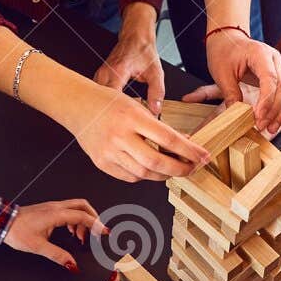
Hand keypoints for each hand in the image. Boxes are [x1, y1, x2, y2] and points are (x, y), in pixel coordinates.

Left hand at [4, 199, 103, 270]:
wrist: (2, 221)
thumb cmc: (17, 231)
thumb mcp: (38, 247)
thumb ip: (58, 256)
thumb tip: (73, 265)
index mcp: (56, 215)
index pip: (82, 216)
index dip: (96, 224)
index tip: (105, 232)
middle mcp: (56, 208)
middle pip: (83, 206)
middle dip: (93, 218)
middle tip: (97, 232)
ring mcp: (52, 207)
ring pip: (75, 207)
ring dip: (82, 220)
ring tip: (81, 237)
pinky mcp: (48, 210)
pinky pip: (68, 211)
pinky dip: (74, 220)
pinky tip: (70, 232)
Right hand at [69, 80, 210, 181]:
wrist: (77, 105)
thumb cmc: (109, 103)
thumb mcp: (137, 106)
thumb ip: (159, 127)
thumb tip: (184, 144)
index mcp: (131, 117)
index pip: (167, 138)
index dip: (189, 150)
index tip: (204, 156)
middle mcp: (119, 136)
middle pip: (156, 162)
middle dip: (180, 169)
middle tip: (192, 168)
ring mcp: (108, 152)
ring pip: (144, 173)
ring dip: (164, 174)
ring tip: (175, 169)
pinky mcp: (101, 163)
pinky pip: (130, 177)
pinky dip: (145, 175)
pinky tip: (152, 169)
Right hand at [94, 4, 165, 113]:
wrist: (135, 37)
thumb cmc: (144, 51)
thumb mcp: (156, 71)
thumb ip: (157, 91)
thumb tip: (155, 110)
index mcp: (118, 71)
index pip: (111, 98)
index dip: (117, 113)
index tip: (125, 124)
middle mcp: (105, 73)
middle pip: (101, 101)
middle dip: (110, 115)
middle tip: (120, 127)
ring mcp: (100, 75)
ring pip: (97, 99)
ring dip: (106, 109)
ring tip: (115, 121)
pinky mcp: (99, 78)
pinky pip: (98, 94)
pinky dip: (104, 103)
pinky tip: (111, 111)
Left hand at [205, 30, 280, 135]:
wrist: (227, 37)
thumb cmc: (223, 51)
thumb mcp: (221, 73)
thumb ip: (231, 93)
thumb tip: (237, 115)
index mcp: (260, 54)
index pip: (270, 79)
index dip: (266, 100)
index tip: (258, 116)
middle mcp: (274, 59)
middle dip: (274, 110)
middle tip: (262, 126)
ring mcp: (277, 66)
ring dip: (279, 112)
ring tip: (270, 129)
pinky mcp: (276, 75)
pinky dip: (278, 109)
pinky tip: (273, 122)